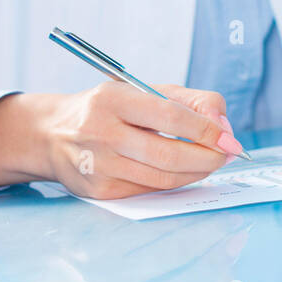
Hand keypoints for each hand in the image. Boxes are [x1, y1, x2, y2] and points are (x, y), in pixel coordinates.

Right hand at [0, 83, 242, 199]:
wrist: (52, 134)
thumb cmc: (110, 109)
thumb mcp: (143, 90)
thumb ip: (190, 101)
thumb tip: (223, 127)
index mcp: (113, 99)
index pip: (169, 115)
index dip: (205, 129)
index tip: (228, 138)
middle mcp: (101, 132)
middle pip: (167, 153)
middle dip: (207, 158)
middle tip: (227, 155)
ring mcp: (98, 166)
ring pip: (161, 178)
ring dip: (196, 173)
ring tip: (212, 163)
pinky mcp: (98, 191)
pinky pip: (149, 190)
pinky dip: (175, 183)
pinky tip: (186, 173)